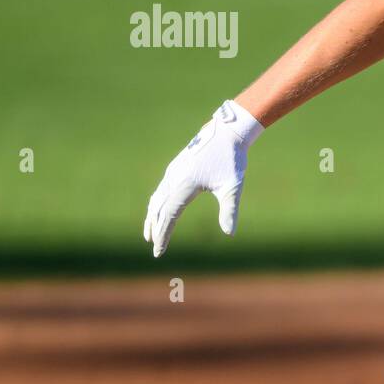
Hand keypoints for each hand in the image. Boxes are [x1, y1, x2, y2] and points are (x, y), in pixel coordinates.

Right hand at [143, 99, 263, 257]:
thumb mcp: (233, 186)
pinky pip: (161, 190)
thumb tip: (230, 234)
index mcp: (184, 185)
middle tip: (155, 248)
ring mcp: (172, 172)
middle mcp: (173, 178)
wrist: (226, 132)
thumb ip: (230, 210)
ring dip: (153, 217)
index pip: (169, 216)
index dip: (163, 235)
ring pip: (157, 199)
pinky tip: (160, 211)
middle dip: (155, 229)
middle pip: (158, 209)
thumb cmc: (231, 159)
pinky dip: (157, 204)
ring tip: (150, 234)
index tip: (159, 251)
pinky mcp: (176, 168)